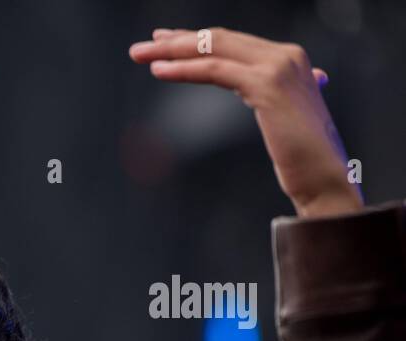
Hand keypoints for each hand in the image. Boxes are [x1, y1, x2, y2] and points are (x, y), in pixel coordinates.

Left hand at [129, 27, 364, 217]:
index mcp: (289, 59)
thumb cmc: (300, 157)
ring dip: (173, 51)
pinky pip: (215, 71)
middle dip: (177, 41)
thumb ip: (265, 94)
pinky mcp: (267, 85)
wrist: (324, 179)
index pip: (232, 43)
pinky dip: (184, 69)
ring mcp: (279, 67)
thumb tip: (249, 91)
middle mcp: (286, 55)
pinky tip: (159, 72)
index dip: (195, 41)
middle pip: (220, 40)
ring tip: (139, 56)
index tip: (164, 43)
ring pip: (214, 50)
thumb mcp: (281, 114)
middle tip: (141, 47)